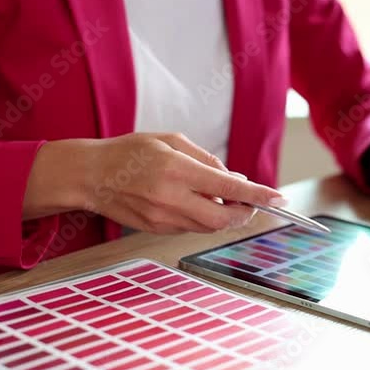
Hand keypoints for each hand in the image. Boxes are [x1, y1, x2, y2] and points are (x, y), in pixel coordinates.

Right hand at [25, 133, 285, 233]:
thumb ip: (206, 159)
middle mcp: (170, 198)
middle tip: (250, 202)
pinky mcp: (157, 230)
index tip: (278, 197)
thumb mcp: (170, 140)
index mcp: (175, 169)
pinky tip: (197, 202)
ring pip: (210, 226)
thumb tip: (235, 180)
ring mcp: (163, 218)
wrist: (91, 176)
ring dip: (224, 214)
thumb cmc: (130, 152)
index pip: (227, 187)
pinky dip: (204, 217)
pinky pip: (193, 228)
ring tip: (220, 195)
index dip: (257, 195)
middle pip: (223, 218)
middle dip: (244, 212)